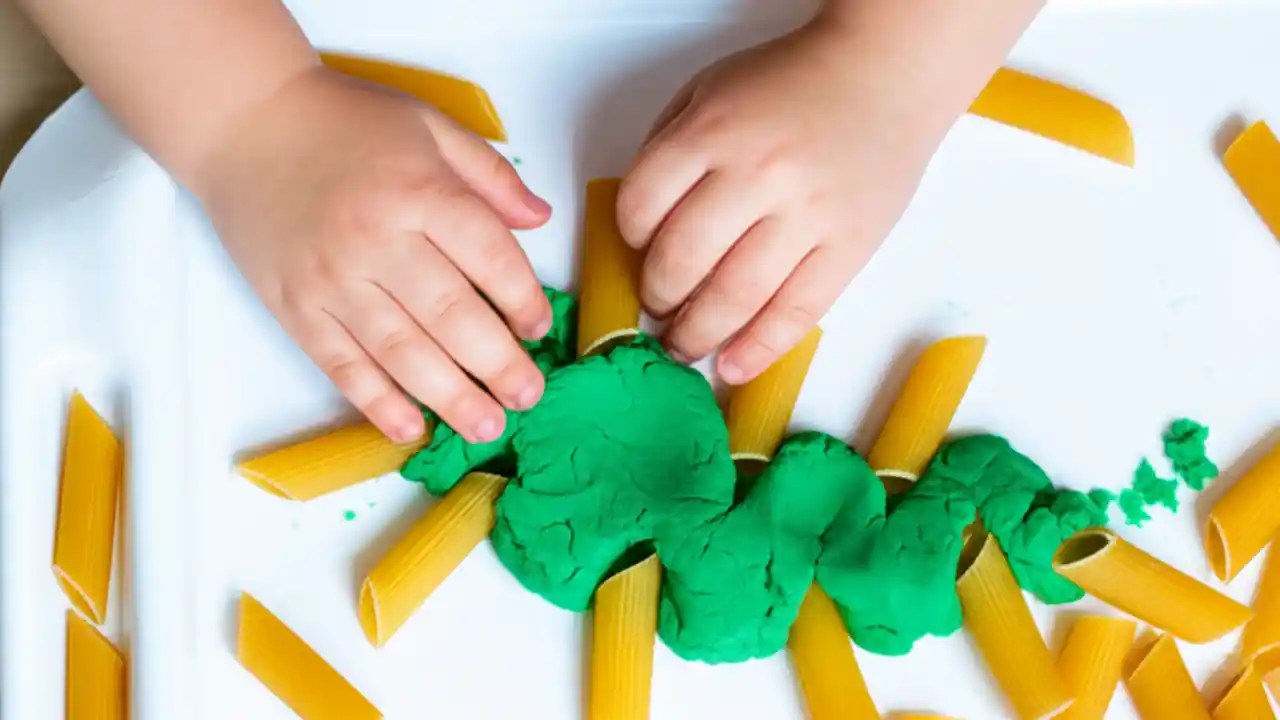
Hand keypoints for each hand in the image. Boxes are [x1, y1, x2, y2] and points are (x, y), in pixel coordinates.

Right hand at [195, 67, 551, 443]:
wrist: (243, 121)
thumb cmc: (343, 122)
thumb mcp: (430, 125)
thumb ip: (490, 174)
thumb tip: (540, 219)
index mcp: (420, 191)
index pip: (489, 258)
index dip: (522, 300)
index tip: (539, 328)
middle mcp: (376, 240)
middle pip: (451, 316)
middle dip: (497, 365)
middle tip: (527, 396)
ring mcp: (331, 279)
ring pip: (401, 353)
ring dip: (449, 397)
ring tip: (486, 426)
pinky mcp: (295, 306)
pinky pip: (341, 365)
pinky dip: (377, 402)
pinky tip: (411, 427)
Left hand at [617, 16, 956, 383]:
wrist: (884, 73)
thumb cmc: (792, 84)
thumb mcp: (710, 90)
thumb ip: (669, 146)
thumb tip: (640, 222)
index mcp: (713, 131)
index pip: (643, 204)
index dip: (630, 239)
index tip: (639, 250)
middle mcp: (757, 173)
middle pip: (683, 258)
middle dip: (658, 296)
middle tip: (658, 308)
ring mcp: (806, 214)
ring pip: (736, 295)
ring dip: (698, 333)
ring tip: (683, 345)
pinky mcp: (848, 246)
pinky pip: (797, 311)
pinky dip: (759, 349)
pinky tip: (733, 368)